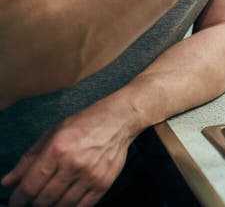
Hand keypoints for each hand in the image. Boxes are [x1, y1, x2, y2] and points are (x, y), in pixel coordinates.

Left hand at [0, 101, 135, 206]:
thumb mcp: (51, 134)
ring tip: (49, 201)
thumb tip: (8, 181)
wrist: (119, 120)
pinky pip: (83, 206)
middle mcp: (73, 164)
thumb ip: (28, 159)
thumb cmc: (84, 124)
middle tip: (33, 201)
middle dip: (34, 204)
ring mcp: (90, 175)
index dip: (19, 199)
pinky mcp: (104, 182)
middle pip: (44, 199)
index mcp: (57, 150)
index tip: (17, 201)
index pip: (30, 186)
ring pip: (62, 205)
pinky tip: (66, 202)